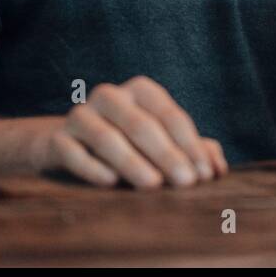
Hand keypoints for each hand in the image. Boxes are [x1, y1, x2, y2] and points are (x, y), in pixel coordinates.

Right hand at [41, 75, 227, 188]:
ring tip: (153, 185)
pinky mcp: (56, 139)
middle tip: (187, 183)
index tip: (205, 176)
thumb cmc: (130, 146)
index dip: (190, 146)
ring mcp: (80, 115)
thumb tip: (219, 168)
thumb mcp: (163, 146)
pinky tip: (110, 182)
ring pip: (107, 137)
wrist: (69, 149)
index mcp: (141, 91)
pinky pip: (72, 151)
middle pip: (142, 125)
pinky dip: (91, 167)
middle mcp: (110, 96)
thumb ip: (194, 153)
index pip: (171, 117)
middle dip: (168, 155)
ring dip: (132, 161)